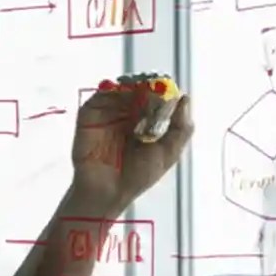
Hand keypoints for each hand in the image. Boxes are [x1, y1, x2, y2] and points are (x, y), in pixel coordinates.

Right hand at [71, 84, 193, 212]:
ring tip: (143, 91)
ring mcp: (108, 113)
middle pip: (140, 89)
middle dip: (149, 85)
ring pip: (121, 88)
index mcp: (147, 122)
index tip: (170, 87)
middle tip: (157, 84)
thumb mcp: (168, 153)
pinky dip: (113, 91)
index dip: (164, 90)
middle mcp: (128, 114)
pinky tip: (125, 96)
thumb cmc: (139, 176)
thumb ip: (180, 128)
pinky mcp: (90, 115)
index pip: (158, 98)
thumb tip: (186, 98)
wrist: (108, 191)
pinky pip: (100, 95)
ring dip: (133, 85)